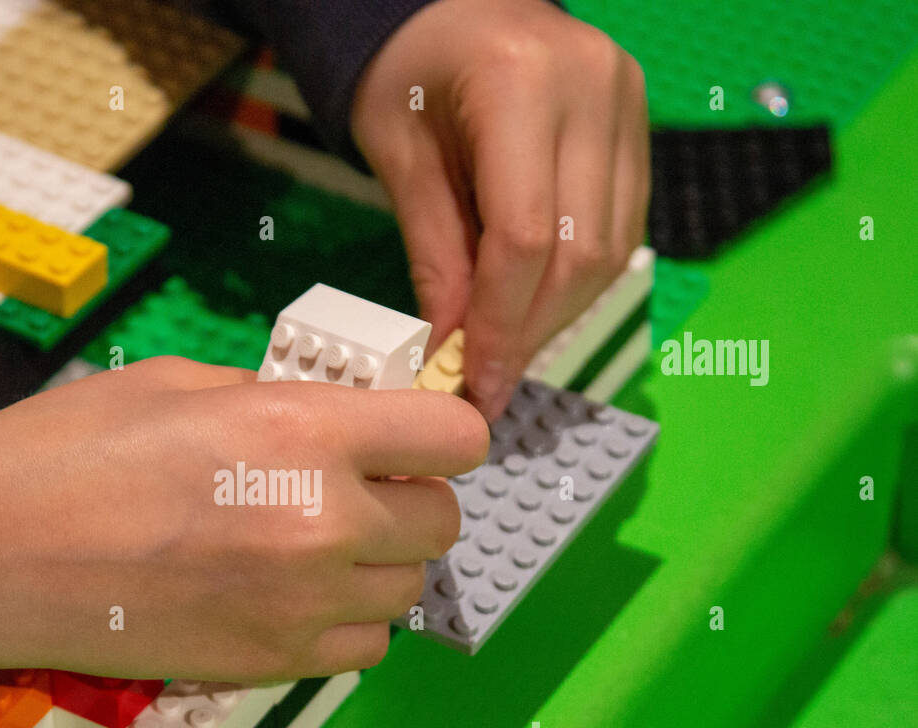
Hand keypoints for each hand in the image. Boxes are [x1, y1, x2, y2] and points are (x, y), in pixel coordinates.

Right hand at [0, 357, 488, 680]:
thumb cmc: (67, 454)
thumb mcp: (182, 384)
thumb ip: (281, 402)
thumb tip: (338, 424)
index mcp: (304, 431)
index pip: (456, 438)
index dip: (443, 435)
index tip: (419, 440)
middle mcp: (323, 522)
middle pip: (443, 521)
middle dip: (412, 499)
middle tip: (362, 490)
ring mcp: (301, 604)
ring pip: (406, 590)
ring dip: (378, 564)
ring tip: (316, 547)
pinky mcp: (270, 664)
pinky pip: (363, 648)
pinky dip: (345, 623)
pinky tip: (294, 597)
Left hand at [352, 0, 649, 417]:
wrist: (450, 10)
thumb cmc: (409, 74)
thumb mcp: (399, 157)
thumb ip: (434, 253)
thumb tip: (455, 347)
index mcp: (521, 85)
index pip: (525, 237)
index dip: (502, 324)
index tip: (477, 381)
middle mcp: (593, 89)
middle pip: (578, 251)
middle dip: (532, 331)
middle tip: (490, 380)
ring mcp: (626, 103)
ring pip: (610, 249)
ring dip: (558, 314)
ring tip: (508, 350)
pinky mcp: (637, 124)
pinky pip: (620, 226)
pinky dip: (579, 280)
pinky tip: (537, 306)